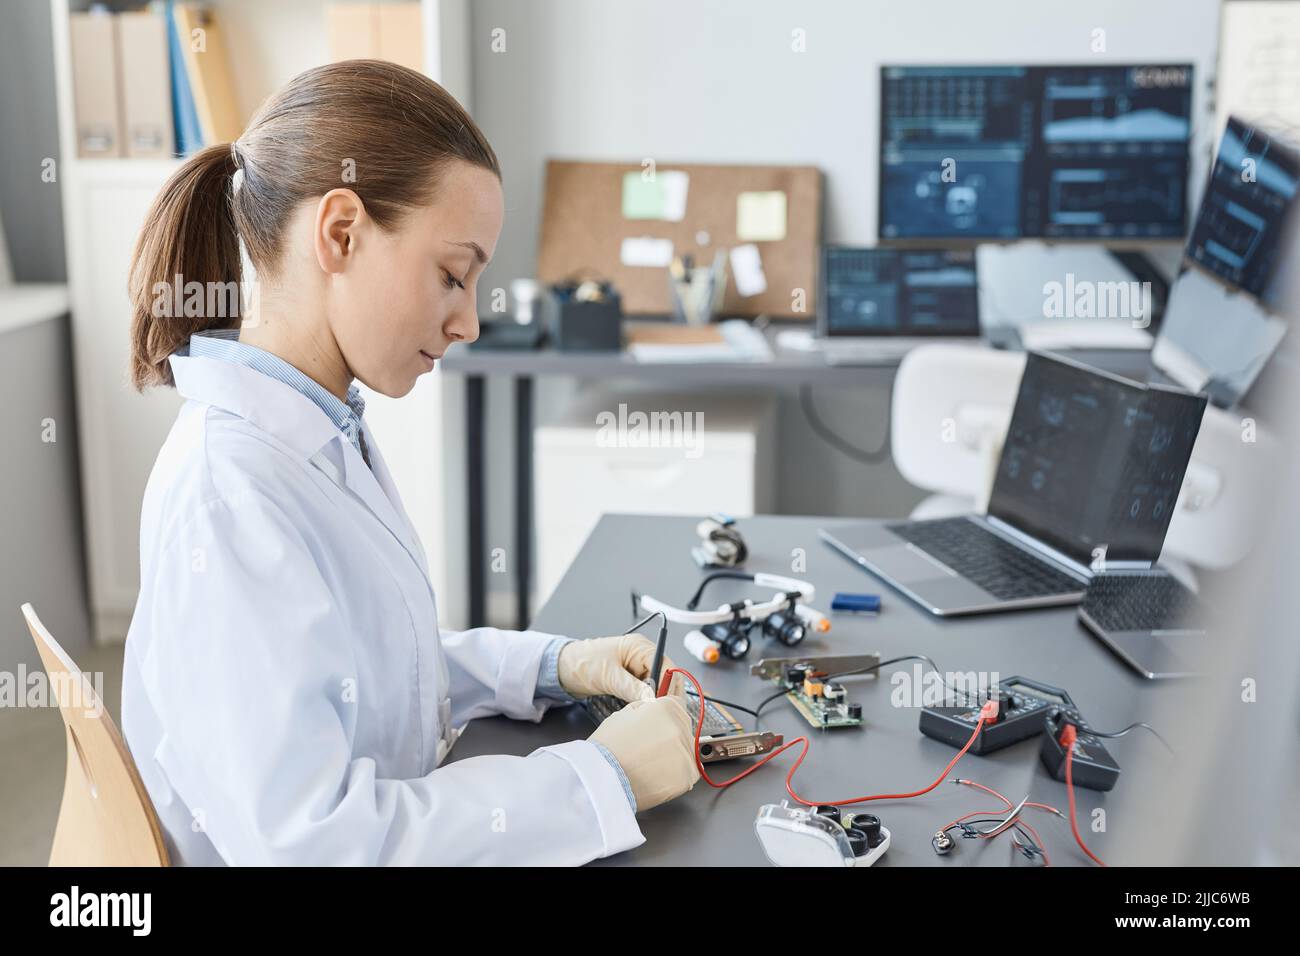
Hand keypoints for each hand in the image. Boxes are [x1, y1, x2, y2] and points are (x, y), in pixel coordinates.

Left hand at [558, 634, 683, 701]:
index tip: (667, 702)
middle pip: (663, 676)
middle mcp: (640, 656)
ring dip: (652, 698)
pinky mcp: (628, 680)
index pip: (665, 663)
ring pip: (654, 686)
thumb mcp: (609, 676)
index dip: (668, 683)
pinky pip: (643, 692)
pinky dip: (643, 700)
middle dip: (662, 692)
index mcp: (638, 646)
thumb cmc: (581, 662)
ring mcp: (634, 669)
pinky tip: (641, 709)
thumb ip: (632, 688)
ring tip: (649, 712)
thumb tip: (652, 699)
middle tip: (660, 711)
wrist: (561, 669)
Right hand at [589, 696, 699, 811]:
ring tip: (649, 765)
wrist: (602, 779)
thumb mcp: (623, 714)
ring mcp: (687, 752)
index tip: (658, 728)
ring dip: (672, 758)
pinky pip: (686, 774)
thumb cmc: (607, 748)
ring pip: (685, 753)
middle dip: (669, 738)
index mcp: (667, 707)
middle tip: (648, 750)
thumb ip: (645, 709)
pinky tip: (655, 777)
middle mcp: (681, 726)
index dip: (665, 718)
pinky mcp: (688, 776)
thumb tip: (653, 709)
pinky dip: (674, 777)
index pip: (677, 707)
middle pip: (682, 730)